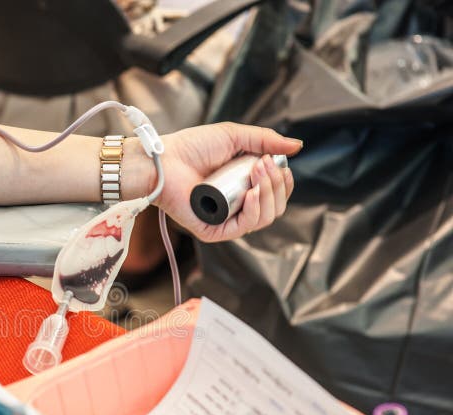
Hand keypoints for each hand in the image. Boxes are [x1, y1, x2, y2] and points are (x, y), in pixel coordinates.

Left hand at [149, 122, 301, 241]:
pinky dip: (254, 211)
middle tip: (264, 165)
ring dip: (268, 194)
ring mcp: (226, 219)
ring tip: (256, 173)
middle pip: (275, 207)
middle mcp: (237, 206)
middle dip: (277, 185)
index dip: (284, 182)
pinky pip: (243, 227)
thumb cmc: (192, 148)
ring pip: (265, 218)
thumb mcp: (235, 136)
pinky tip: (253, 194)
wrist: (165, 160)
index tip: (279, 164)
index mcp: (244, 187)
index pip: (276, 194)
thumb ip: (266, 141)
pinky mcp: (213, 230)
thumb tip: (297, 146)